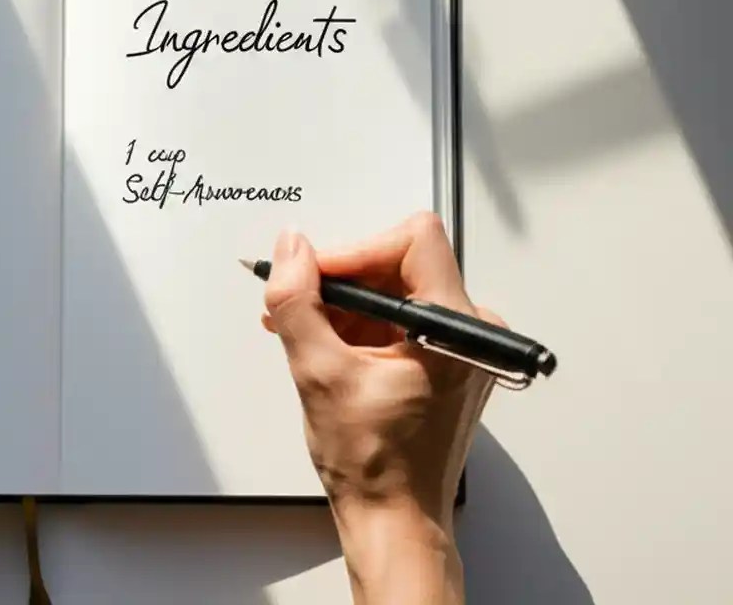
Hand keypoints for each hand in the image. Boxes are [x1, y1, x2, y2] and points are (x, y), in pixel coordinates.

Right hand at [261, 212, 498, 604]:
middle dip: (342, 280)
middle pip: (401, 263)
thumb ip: (298, 303)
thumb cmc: (375, 466)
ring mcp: (459, 346)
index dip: (354, 251)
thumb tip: (290, 251)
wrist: (395, 518)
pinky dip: (358, 326)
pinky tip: (326, 349)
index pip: (412, 241)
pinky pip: (398, 318)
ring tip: (307, 336)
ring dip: (345, 306)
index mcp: (455, 328)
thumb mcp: (319, 374)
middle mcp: (469, 331)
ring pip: (395, 290)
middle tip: (301, 305)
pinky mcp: (444, 360)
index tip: (315, 275)